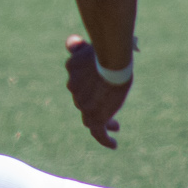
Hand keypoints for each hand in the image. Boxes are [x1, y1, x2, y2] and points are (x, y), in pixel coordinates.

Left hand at [64, 35, 131, 149]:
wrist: (109, 63)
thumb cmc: (104, 52)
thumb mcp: (89, 47)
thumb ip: (79, 47)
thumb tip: (71, 42)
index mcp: (73, 71)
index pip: (78, 82)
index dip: (87, 86)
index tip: (98, 88)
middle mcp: (74, 89)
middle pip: (83, 101)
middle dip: (95, 104)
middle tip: (109, 108)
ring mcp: (83, 104)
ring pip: (90, 117)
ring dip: (101, 121)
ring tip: (116, 125)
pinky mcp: (95, 117)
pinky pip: (98, 132)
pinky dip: (105, 139)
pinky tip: (113, 145)